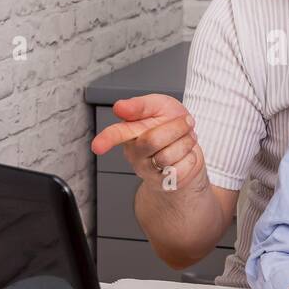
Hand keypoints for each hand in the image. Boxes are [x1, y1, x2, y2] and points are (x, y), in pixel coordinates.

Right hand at [90, 94, 204, 190]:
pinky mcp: (164, 183)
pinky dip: (191, 158)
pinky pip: (182, 169)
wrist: (189, 147)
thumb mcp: (158, 106)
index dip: (106, 139)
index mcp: (130, 132)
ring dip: (186, 142)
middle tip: (185, 123)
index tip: (97, 146)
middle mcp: (135, 153)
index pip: (116, 134)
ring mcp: (148, 170)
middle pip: (153, 141)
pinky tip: (185, 156)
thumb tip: (120, 107)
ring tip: (185, 139)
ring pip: (169, 156)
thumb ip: (141, 105)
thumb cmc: (169, 125)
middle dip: (176, 127)